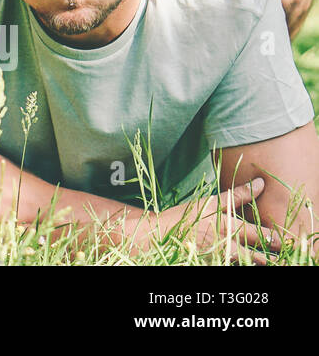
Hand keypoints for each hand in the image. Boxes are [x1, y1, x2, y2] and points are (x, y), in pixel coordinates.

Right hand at [150, 178, 279, 263]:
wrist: (160, 236)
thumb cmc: (185, 216)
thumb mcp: (211, 202)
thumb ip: (238, 195)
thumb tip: (260, 183)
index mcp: (232, 229)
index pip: (266, 237)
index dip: (280, 240)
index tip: (289, 239)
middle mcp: (231, 248)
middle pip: (262, 258)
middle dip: (274, 257)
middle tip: (281, 254)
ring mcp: (223, 260)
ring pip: (249, 264)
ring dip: (257, 261)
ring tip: (264, 258)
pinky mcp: (215, 266)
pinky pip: (233, 266)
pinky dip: (240, 264)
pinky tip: (241, 260)